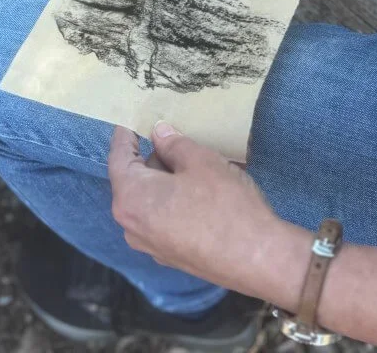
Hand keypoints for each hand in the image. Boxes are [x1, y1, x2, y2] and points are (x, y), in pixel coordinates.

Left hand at [108, 122, 291, 297]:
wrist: (257, 258)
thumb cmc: (224, 203)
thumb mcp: (200, 161)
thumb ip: (173, 144)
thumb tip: (159, 133)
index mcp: (131, 197)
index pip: (118, 157)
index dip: (126, 135)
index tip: (132, 118)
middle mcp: (131, 225)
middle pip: (134, 179)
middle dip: (154, 157)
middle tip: (177, 137)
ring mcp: (150, 244)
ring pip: (150, 199)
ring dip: (167, 179)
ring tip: (194, 163)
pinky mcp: (170, 255)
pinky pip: (163, 217)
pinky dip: (174, 200)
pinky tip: (201, 191)